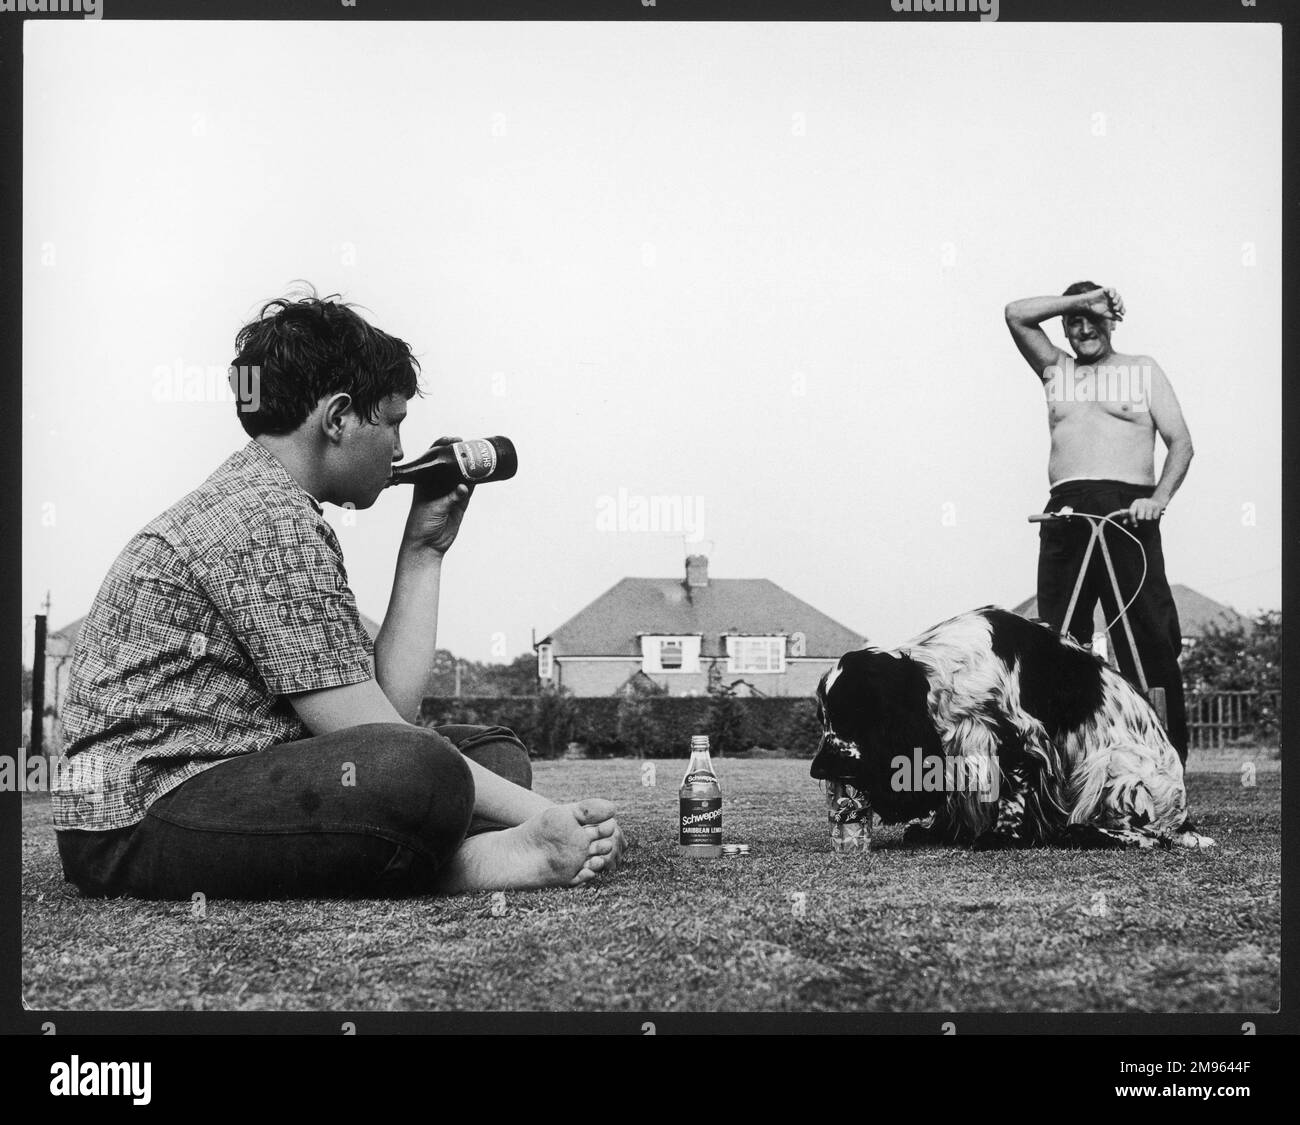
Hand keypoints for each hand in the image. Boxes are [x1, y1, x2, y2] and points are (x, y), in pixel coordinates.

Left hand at [402, 437, 473, 555]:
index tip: (453, 440)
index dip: (442, 445)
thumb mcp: (433, 507)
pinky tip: (483, 474)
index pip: (433, 457)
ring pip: (462, 474)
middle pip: (450, 462)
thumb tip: (464, 488)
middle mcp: (437, 483)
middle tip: (469, 444)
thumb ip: (449, 498)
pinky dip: (477, 481)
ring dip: (470, 466)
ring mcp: (450, 492)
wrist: (426, 544)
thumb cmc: (421, 524)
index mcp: (425, 479)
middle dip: (460, 452)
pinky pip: (470, 488)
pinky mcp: (460, 503)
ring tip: (480, 456)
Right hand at [1078, 287, 1124, 322]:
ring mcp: (1110, 295)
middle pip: (1120, 301)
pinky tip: (1111, 296)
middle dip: (1119, 305)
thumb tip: (1122, 320)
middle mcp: (1113, 300)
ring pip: (1118, 295)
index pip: (1121, 307)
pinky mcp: (1107, 290)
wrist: (1087, 304)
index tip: (1122, 313)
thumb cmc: (1095, 309)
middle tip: (1115, 309)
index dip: (1123, 310)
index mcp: (1114, 306)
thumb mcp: (1105, 314)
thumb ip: (1113, 316)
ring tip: (1114, 302)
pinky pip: (1113, 289)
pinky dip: (1113, 292)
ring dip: (1117, 299)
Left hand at [1124, 497, 1163, 522]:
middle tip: (1143, 518)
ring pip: (1148, 518)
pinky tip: (1154, 514)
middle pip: (1140, 517)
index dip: (1132, 520)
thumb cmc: (1144, 507)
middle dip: (1142, 520)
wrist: (1156, 500)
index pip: (1131, 512)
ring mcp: (1150, 504)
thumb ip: (1130, 516)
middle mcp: (1142, 502)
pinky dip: (1154, 517)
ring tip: (1149, 515)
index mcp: (1136, 502)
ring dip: (1148, 519)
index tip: (1135, 524)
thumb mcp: (1136, 509)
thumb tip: (1124, 522)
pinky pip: (1155, 517)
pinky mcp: (1157, 506)